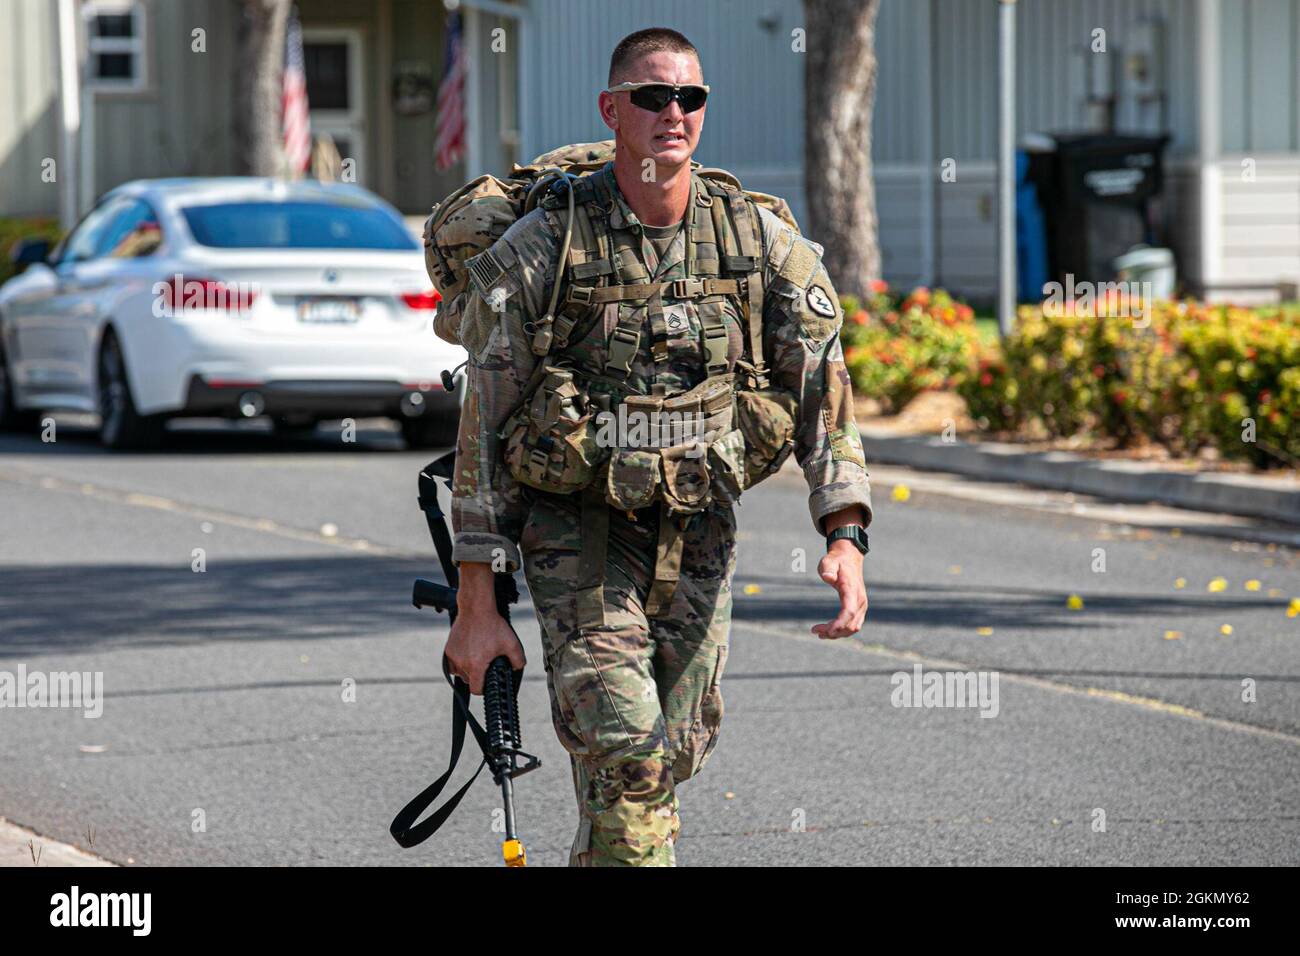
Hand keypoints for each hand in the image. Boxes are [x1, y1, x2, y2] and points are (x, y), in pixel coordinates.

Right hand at [445, 564, 525, 693]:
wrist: (476, 609)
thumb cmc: (493, 625)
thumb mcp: (512, 643)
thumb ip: (518, 660)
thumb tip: (517, 668)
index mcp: (476, 664)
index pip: (476, 689)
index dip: (484, 689)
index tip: (488, 683)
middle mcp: (462, 663)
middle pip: (469, 680)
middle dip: (478, 676)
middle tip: (486, 665)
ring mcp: (453, 656)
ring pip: (460, 673)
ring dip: (468, 670)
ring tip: (477, 658)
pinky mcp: (448, 649)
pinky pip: (452, 664)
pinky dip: (459, 663)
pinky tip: (468, 655)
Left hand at [812, 541, 867, 638]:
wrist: (849, 559)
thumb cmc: (836, 561)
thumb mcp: (829, 561)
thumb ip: (828, 568)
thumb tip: (827, 577)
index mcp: (852, 589)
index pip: (849, 611)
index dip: (840, 623)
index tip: (828, 631)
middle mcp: (860, 600)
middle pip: (851, 623)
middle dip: (834, 631)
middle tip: (815, 630)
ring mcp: (861, 605)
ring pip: (853, 627)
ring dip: (837, 633)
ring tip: (818, 632)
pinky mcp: (859, 609)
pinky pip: (853, 625)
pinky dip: (842, 631)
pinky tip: (828, 631)